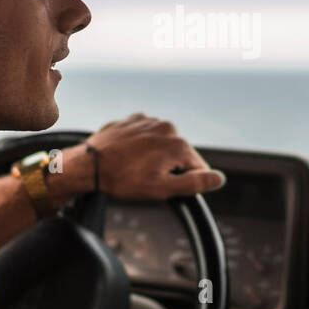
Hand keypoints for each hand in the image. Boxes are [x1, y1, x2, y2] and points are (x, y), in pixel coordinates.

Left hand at [83, 113, 225, 200]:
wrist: (90, 165)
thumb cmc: (122, 179)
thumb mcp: (162, 189)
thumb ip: (195, 183)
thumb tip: (218, 178)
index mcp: (178, 145)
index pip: (198, 168)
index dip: (185, 181)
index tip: (166, 186)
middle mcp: (167, 128)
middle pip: (180, 154)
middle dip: (169, 167)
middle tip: (147, 178)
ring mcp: (150, 121)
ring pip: (163, 144)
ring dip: (155, 155)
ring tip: (135, 167)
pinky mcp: (134, 119)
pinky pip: (146, 134)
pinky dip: (141, 145)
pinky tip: (129, 156)